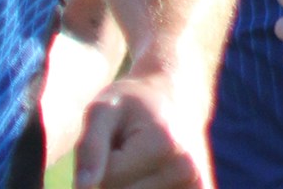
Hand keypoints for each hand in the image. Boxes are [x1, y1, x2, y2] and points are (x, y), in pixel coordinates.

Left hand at [74, 75, 211, 187]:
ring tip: (139, 161)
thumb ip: (90, 148)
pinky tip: (152, 174)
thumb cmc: (132, 104)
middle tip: (127, 150)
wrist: (176, 101)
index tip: (114, 139)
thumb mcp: (102, 111)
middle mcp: (187, 172)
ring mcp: (199, 188)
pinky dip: (143, 188)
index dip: (99, 162)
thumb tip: (83, 188)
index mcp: (163, 145)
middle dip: (112, 178)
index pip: (107, 179)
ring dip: (128, 186)